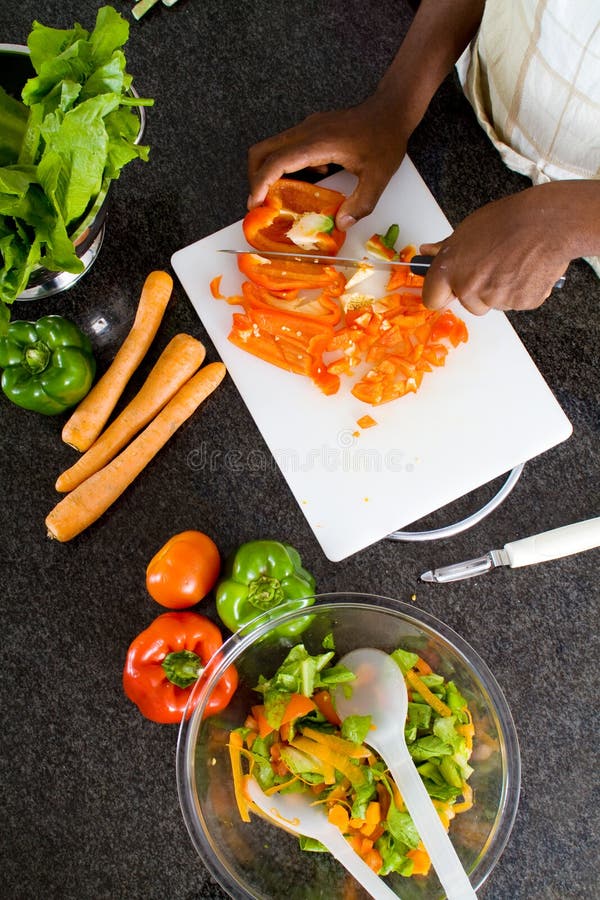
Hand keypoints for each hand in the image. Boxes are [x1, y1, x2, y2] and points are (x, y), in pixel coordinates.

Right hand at [247, 97, 407, 229]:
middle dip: (255, 178)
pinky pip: (287, 148)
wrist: (391, 110)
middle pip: (262, 151)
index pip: (277, 161)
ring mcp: (307, 128)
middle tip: (261, 203)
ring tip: (281, 197)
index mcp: (318, 143)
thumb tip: (341, 224)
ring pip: (271, 148)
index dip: (261, 184)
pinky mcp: (311, 130)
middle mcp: (306, 132)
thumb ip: (360, 204)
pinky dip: (287, 167)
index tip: (254, 204)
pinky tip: (310, 180)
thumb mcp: (378, 177)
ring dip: (269, 173)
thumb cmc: (385, 138)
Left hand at [420, 186, 572, 314]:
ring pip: (494, 303)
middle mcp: (469, 288)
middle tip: (495, 264)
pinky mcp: (520, 303)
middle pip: (469, 303)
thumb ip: (447, 247)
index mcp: (450, 269)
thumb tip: (427, 251)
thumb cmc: (508, 221)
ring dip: (503, 289)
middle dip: (480, 290)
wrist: (547, 223)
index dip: (442, 293)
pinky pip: (517, 302)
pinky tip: (527, 269)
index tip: (449, 289)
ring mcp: (495, 299)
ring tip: (514, 262)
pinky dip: (523, 290)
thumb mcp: (469, 229)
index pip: (432, 298)